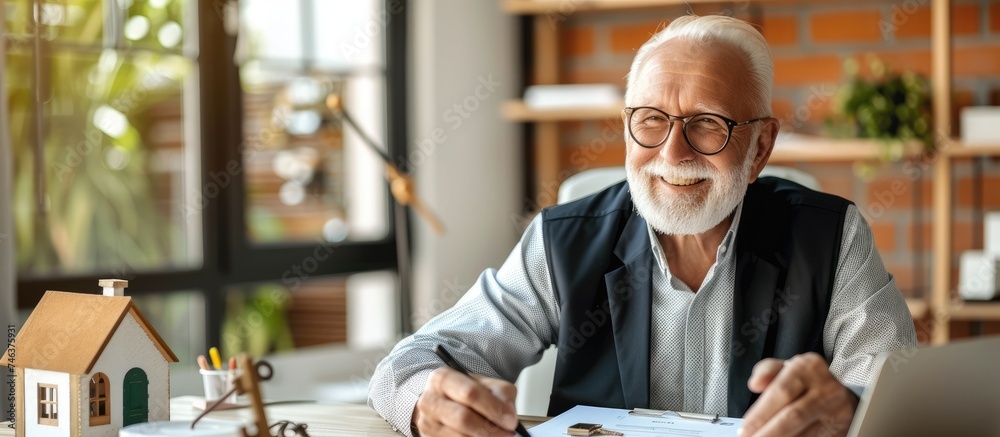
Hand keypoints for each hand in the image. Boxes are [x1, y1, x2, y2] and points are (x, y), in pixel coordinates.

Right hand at [412, 367, 518, 436]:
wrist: (445, 403)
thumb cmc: (465, 393)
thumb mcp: (485, 384)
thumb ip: (501, 392)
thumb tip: (508, 414)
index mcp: (442, 379)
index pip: (470, 393)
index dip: (493, 408)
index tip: (511, 420)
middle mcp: (429, 401)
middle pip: (463, 418)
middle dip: (490, 429)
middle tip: (508, 433)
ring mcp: (426, 423)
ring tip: (496, 436)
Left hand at [739, 352, 858, 436]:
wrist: (839, 395)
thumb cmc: (804, 382)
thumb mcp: (784, 369)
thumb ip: (766, 371)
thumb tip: (755, 384)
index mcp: (809, 367)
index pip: (781, 391)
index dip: (761, 414)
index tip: (745, 429)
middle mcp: (827, 387)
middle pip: (793, 415)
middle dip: (769, 433)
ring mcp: (838, 410)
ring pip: (805, 434)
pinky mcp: (842, 429)